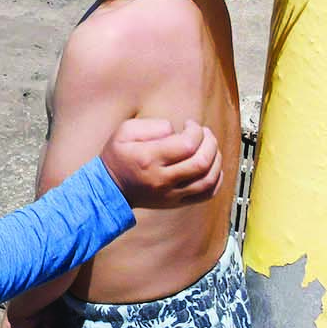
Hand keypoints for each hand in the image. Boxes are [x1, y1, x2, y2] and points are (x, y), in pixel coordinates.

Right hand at [100, 118, 222, 206]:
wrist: (110, 189)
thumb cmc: (118, 156)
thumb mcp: (124, 131)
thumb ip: (151, 126)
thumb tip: (175, 130)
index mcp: (149, 158)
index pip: (187, 145)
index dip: (195, 131)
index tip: (189, 124)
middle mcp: (162, 179)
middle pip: (201, 162)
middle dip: (210, 143)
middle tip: (205, 133)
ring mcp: (171, 194)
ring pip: (207, 180)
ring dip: (216, 160)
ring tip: (211, 147)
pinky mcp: (176, 202)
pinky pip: (206, 195)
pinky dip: (216, 180)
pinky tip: (213, 167)